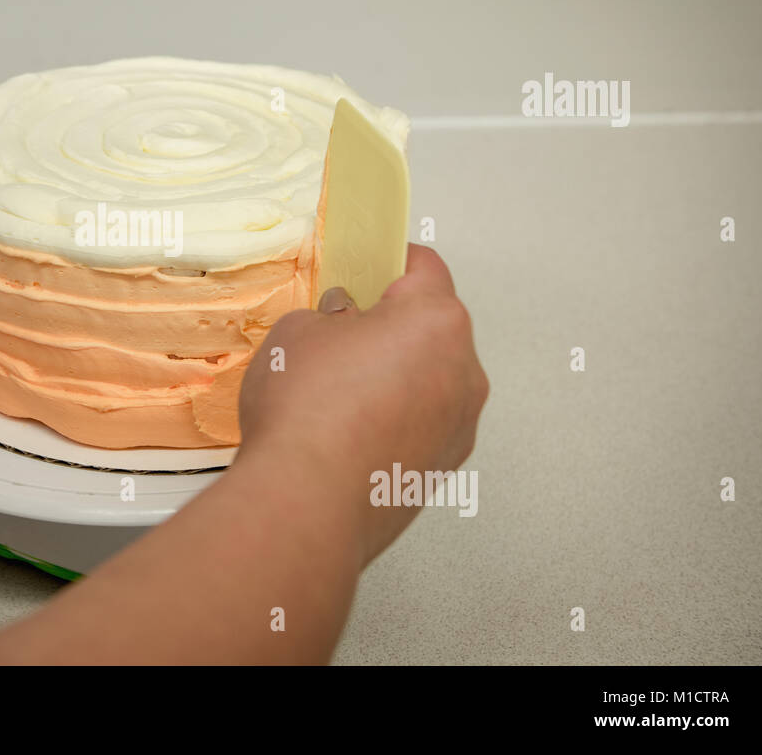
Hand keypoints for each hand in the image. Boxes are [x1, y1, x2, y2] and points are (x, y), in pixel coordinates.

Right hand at [238, 244, 488, 564]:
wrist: (304, 501)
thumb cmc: (307, 414)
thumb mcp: (298, 331)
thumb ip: (331, 317)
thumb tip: (341, 325)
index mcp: (436, 320)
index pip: (425, 267)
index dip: (390, 261)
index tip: (371, 264)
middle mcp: (463, 371)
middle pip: (433, 328)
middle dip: (391, 325)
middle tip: (341, 333)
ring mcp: (459, 425)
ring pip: (430, 381)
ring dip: (395, 377)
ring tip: (336, 392)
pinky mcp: (442, 469)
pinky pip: (421, 425)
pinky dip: (393, 421)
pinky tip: (345, 432)